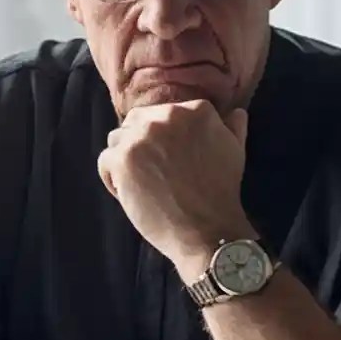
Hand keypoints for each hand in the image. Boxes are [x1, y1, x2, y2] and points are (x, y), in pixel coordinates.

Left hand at [98, 100, 255, 280]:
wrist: (206, 229)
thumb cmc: (221, 192)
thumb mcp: (235, 151)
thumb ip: (232, 128)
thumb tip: (235, 112)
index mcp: (195, 110)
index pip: (163, 113)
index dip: (162, 137)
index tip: (170, 158)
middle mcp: (166, 117)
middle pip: (137, 121)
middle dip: (141, 143)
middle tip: (152, 171)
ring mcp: (141, 137)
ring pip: (118, 139)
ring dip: (125, 159)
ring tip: (140, 183)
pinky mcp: (121, 160)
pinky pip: (105, 160)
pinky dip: (113, 178)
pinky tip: (130, 194)